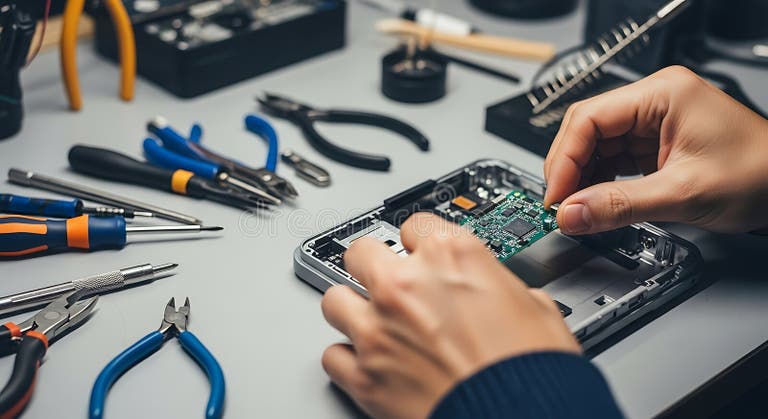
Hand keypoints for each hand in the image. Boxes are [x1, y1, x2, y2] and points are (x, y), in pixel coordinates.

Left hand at [321, 213, 578, 418]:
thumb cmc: (532, 372)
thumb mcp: (538, 308)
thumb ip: (501, 286)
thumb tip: (497, 292)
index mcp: (451, 256)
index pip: (415, 225)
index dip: (421, 243)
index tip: (421, 254)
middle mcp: (407, 285)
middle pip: (360, 253)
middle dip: (375, 267)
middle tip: (390, 285)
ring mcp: (379, 330)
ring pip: (334, 299)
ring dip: (352, 309)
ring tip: (372, 323)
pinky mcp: (365, 376)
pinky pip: (332, 356)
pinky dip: (348, 359)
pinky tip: (368, 363)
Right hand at [544, 66, 767, 234]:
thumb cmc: (760, 173)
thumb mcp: (682, 194)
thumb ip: (620, 206)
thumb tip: (573, 214)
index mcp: (663, 94)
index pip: (590, 118)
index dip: (564, 159)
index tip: (556, 195)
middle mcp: (654, 102)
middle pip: (586, 130)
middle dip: (568, 169)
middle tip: (560, 205)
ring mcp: (652, 122)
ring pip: (595, 147)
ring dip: (581, 179)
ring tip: (575, 208)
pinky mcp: (653, 144)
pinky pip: (612, 160)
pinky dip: (598, 183)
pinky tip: (593, 202)